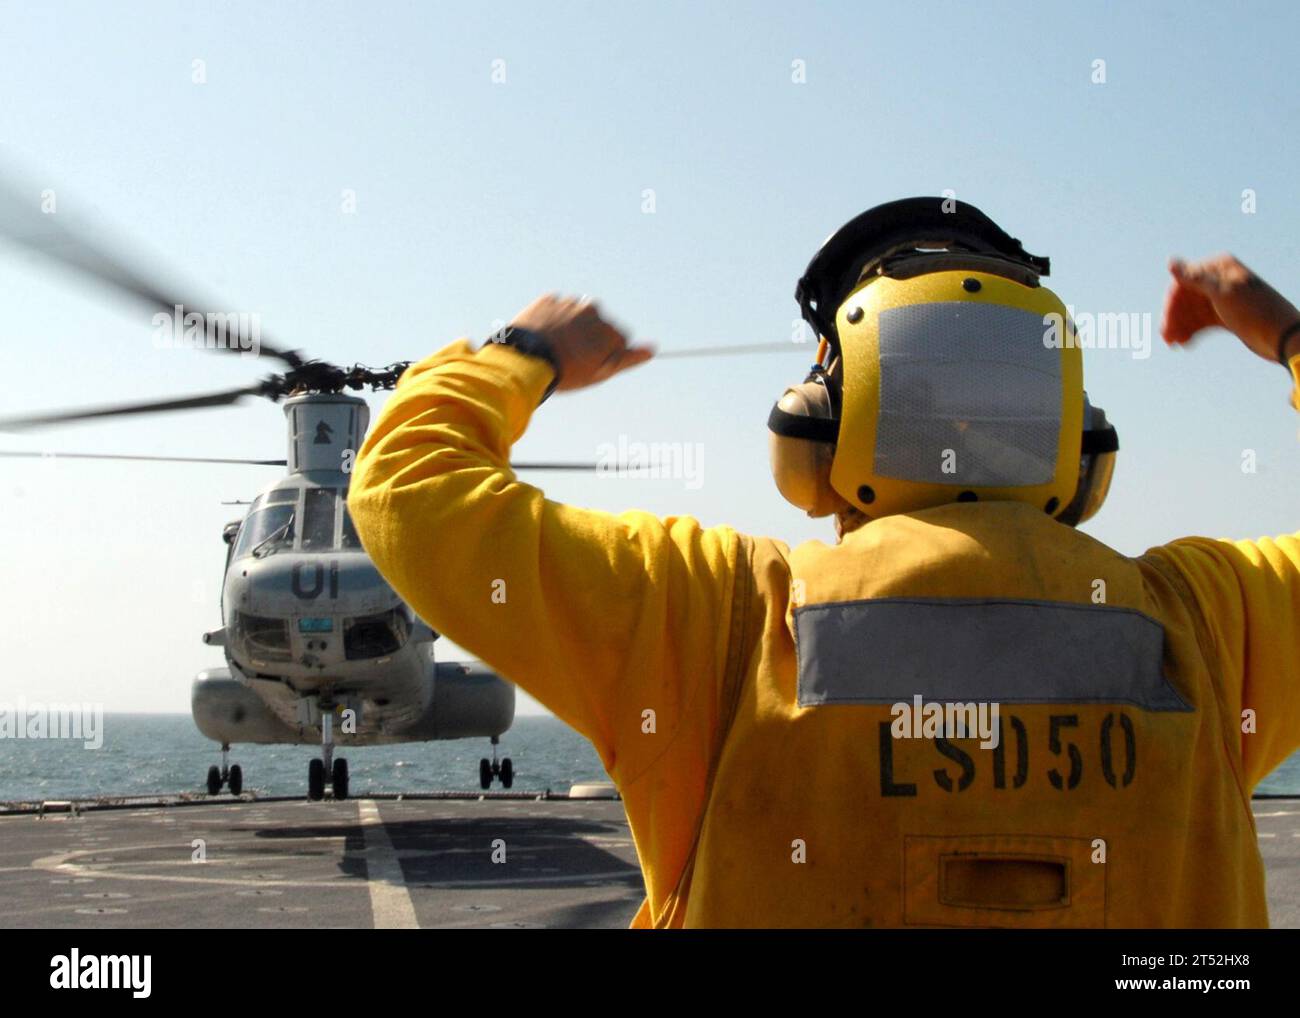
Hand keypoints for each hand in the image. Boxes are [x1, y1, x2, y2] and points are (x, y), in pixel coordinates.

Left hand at [509, 294, 654, 391]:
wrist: (525, 360)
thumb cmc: (566, 370)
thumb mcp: (601, 370)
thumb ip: (628, 358)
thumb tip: (651, 349)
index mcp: (607, 326)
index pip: (618, 341)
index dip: (606, 356)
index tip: (590, 366)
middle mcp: (591, 308)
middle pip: (596, 326)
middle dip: (589, 338)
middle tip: (571, 359)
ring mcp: (567, 302)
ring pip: (575, 316)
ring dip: (570, 328)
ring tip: (555, 349)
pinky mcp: (546, 301)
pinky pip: (554, 310)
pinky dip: (552, 321)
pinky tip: (543, 338)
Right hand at [1161, 253, 1299, 363]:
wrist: (1282, 335)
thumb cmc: (1254, 310)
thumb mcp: (1222, 292)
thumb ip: (1195, 278)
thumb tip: (1170, 262)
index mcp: (1219, 268)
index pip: (1183, 282)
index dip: (1172, 304)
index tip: (1166, 325)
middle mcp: (1220, 280)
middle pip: (1186, 299)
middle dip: (1175, 318)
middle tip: (1168, 340)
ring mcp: (1223, 299)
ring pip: (1192, 312)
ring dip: (1181, 326)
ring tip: (1174, 344)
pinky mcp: (1226, 316)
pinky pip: (1201, 321)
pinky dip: (1192, 331)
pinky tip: (1186, 343)